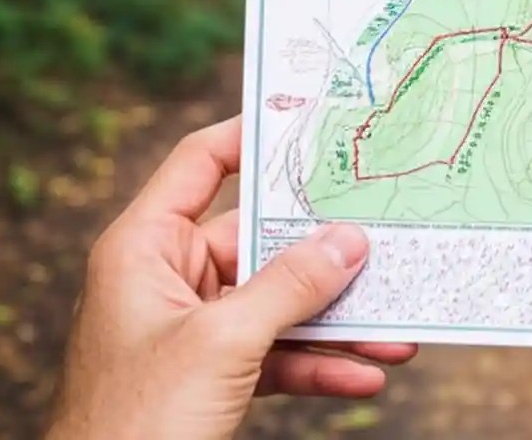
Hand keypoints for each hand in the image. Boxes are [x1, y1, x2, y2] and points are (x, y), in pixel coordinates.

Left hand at [45, 116, 415, 439]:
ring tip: (396, 327)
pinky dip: (318, 364)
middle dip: (327, 257)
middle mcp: (169, 277)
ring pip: (277, 305)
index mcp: (145, 247)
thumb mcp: (222, 344)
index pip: (200, 164)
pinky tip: (365, 372)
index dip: (252, 136)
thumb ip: (289, 287)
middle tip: (385, 239)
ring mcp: (192, 328)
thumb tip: (347, 241)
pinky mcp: (210, 374)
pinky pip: (275, 354)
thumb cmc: (135, 421)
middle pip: (260, 242)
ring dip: (336, 320)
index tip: (311, 122)